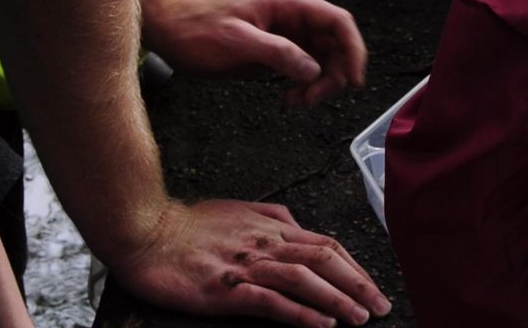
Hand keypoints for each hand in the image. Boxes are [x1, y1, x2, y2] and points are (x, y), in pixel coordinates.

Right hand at [111, 199, 389, 327]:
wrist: (146, 232)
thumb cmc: (188, 225)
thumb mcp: (239, 210)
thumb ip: (272, 218)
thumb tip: (298, 227)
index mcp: (272, 226)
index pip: (326, 244)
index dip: (355, 266)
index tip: (373, 285)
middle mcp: (266, 243)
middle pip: (325, 259)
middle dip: (359, 285)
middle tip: (382, 306)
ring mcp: (247, 265)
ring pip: (306, 279)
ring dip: (338, 300)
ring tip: (360, 318)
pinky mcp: (226, 289)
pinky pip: (272, 301)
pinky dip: (302, 313)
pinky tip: (321, 325)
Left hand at [144, 0, 367, 109]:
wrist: (171, 29)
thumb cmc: (198, 30)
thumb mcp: (237, 42)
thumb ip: (278, 53)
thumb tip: (313, 70)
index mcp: (289, 5)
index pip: (337, 22)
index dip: (353, 49)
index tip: (353, 80)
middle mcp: (293, 17)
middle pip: (334, 44)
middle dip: (332, 74)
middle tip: (312, 100)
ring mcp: (285, 33)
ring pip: (321, 58)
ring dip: (318, 83)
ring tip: (297, 103)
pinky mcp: (275, 50)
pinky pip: (303, 67)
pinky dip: (303, 85)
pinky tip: (288, 99)